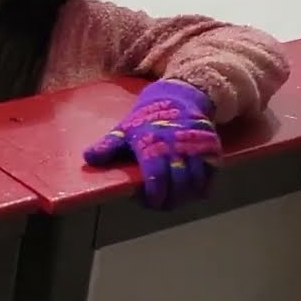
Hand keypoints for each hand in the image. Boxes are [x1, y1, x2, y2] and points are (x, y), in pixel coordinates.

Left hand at [83, 80, 221, 209]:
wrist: (178, 96)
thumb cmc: (146, 118)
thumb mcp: (124, 130)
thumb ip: (107, 147)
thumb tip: (88, 158)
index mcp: (152, 145)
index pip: (156, 179)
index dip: (153, 197)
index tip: (149, 202)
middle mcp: (176, 147)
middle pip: (178, 186)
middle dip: (170, 201)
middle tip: (162, 204)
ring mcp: (196, 148)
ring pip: (197, 183)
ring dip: (187, 196)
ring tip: (177, 199)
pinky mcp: (211, 148)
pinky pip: (212, 174)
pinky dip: (204, 186)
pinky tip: (194, 190)